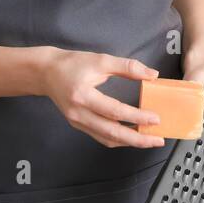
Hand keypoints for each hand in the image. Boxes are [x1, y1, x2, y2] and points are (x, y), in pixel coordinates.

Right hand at [40, 49, 165, 148]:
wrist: (46, 73)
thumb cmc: (72, 64)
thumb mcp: (101, 60)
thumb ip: (127, 67)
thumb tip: (152, 74)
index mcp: (83, 96)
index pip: (114, 111)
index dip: (136, 117)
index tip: (155, 119)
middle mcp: (78, 113)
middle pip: (111, 132)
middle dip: (137, 139)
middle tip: (157, 140)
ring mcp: (77, 122)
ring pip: (106, 138)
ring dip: (129, 142)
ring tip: (149, 140)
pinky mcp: (78, 124)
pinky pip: (100, 136)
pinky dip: (118, 139)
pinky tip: (131, 136)